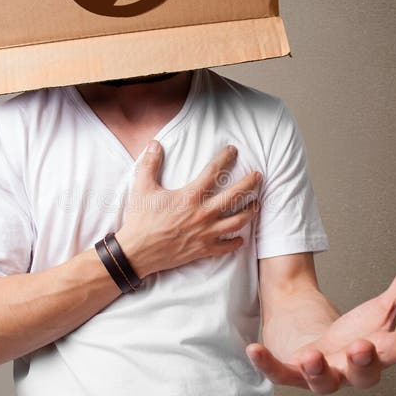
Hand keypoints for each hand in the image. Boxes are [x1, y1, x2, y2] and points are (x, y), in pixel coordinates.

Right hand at [115, 141, 260, 277]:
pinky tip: (241, 237)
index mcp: (190, 197)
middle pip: (235, 196)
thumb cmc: (140, 220)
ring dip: (250, 211)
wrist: (137, 252)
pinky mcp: (203, 250)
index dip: (225, 158)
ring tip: (257, 204)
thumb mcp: (142, 188)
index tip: (233, 150)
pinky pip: (227, 247)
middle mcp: (203, 214)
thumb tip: (155, 143)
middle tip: (258, 176)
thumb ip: (150, 163)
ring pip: (237, 221)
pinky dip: (237, 242)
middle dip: (250, 184)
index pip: (213, 172)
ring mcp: (205, 233)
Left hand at [246, 249, 395, 391]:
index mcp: (380, 352)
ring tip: (311, 355)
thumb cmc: (352, 330)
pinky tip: (254, 350)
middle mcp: (352, 369)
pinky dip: (267, 365)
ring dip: (318, 371)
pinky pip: (279, 373)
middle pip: (365, 375)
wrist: (311, 334)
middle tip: (360, 346)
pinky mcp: (291, 372)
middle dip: (363, 362)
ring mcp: (321, 374)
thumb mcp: (380, 305)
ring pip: (323, 383)